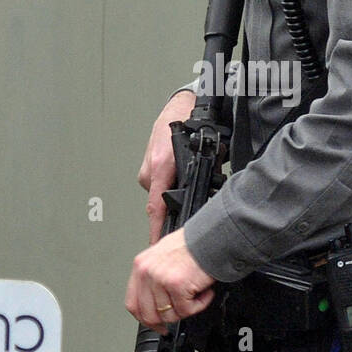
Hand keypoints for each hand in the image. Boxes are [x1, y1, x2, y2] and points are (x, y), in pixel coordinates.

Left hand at [126, 228, 215, 332]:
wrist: (212, 237)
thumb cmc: (193, 244)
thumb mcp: (162, 255)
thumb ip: (154, 276)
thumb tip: (154, 300)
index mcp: (141, 265)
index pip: (133, 303)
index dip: (144, 319)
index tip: (155, 324)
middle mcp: (147, 272)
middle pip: (148, 314)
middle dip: (165, 320)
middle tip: (180, 314)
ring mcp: (160, 279)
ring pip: (169, 315)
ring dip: (186, 309)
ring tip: (196, 294)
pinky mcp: (177, 285)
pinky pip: (186, 310)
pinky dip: (199, 304)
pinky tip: (204, 292)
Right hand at [138, 89, 195, 244]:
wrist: (182, 107)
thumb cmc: (190, 125)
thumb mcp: (202, 153)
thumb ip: (201, 176)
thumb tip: (205, 201)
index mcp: (161, 165)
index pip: (156, 207)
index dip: (156, 229)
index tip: (155, 244)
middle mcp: (151, 168)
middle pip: (159, 203)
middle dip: (173, 208)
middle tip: (185, 212)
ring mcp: (147, 167)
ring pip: (160, 193)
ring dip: (172, 193)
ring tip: (185, 183)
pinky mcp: (147, 166)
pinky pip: (157, 183)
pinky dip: (167, 184)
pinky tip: (178, 175)